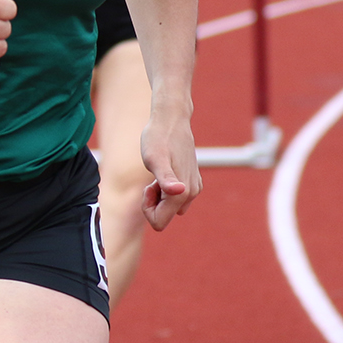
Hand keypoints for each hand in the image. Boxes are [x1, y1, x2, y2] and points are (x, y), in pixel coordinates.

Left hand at [138, 110, 200, 230]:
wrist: (171, 119)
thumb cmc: (158, 138)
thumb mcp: (154, 159)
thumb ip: (165, 179)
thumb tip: (180, 192)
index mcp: (182, 194)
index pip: (158, 222)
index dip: (147, 207)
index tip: (149, 186)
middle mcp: (192, 194)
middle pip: (165, 216)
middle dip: (154, 201)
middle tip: (153, 177)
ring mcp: (194, 188)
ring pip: (171, 207)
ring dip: (160, 194)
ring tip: (160, 170)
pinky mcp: (193, 181)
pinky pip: (176, 198)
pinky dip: (167, 187)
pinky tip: (166, 167)